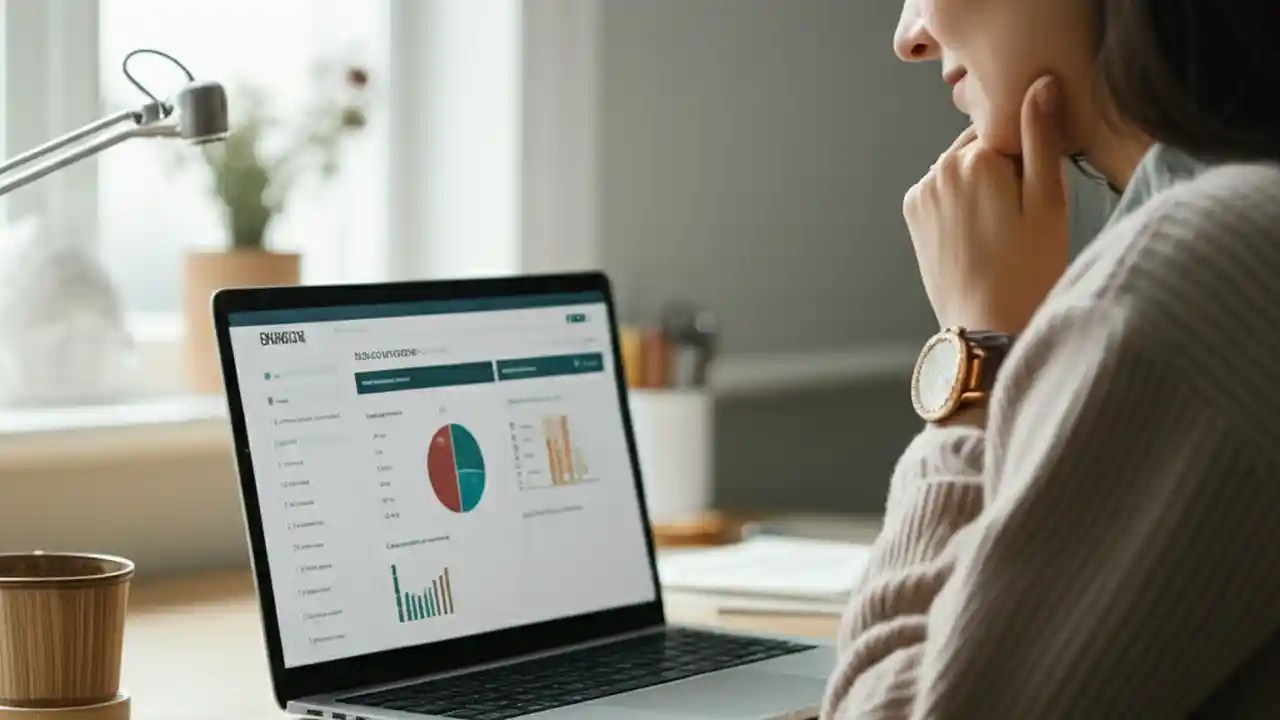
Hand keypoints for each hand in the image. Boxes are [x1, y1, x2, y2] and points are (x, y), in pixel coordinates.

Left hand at [903, 76, 1069, 334]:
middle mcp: (940, 167)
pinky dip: (959, 202)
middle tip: (1019, 218)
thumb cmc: (1028, 269)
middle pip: (983, 147)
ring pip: (962, 168)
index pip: (1011, 129)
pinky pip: (943, 190)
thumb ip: (1041, 137)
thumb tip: (1038, 83)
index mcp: (976, 158)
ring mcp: (922, 190)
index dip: (1029, 159)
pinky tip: (976, 234)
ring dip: (980, 185)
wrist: (986, 325)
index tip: (1034, 195)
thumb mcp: (1049, 201)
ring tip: (999, 230)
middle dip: (1002, 169)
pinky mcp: (912, 212)